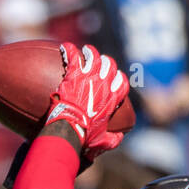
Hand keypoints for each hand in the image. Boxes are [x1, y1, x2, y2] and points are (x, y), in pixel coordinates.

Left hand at [47, 42, 128, 160]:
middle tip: (100, 61)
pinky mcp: (75, 74)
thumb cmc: (86, 136)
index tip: (116, 77)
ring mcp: (89, 77)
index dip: (119, 78)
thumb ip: (113, 139)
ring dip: (90, 52)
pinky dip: (69, 50)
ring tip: (85, 51)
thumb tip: (119, 138)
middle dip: (106, 61)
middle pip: (110, 65)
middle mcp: (104, 85)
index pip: (122, 82)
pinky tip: (65, 47)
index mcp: (112, 99)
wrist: (70, 128)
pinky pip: (73, 56)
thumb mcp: (103, 142)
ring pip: (94, 56)